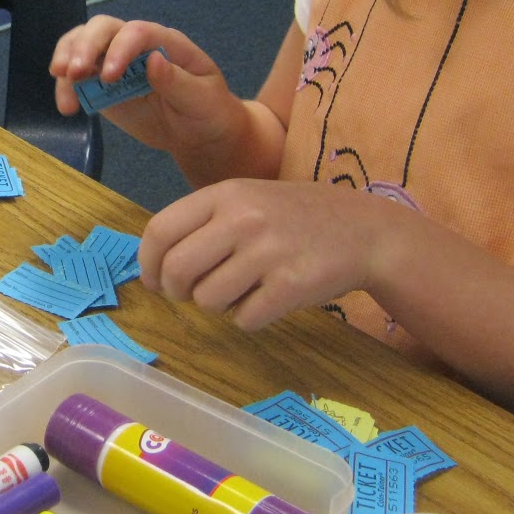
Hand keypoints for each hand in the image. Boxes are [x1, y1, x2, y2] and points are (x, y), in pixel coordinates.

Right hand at [49, 15, 239, 154]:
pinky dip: (66, 86)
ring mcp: (115, 62)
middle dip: (83, 46)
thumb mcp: (202, 100)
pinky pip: (78, 76)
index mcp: (165, 42)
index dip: (119, 48)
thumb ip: (177, 82)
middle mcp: (136, 45)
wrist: (199, 135)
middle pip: (102, 29)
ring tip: (61, 85)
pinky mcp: (102, 84)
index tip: (109, 76)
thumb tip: (153, 61)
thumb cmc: (208, 112)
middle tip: (71, 73)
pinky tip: (66, 105)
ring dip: (66, 59)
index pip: (137, 32)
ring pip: (82, 44)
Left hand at [140, 178, 405, 328]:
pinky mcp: (291, 286)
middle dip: (176, 291)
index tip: (154, 282)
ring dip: (217, 305)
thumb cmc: (295, 218)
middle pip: (177, 270)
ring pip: (207, 300)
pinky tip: (267, 299)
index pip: (160, 231)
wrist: (365, 231)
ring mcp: (268, 252)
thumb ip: (202, 223)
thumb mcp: (247, 200)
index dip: (148, 264)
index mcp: (225, 194)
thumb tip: (154, 267)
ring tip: (241, 289)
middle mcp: (243, 218)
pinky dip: (248, 317)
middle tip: (191, 294)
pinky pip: (243, 319)